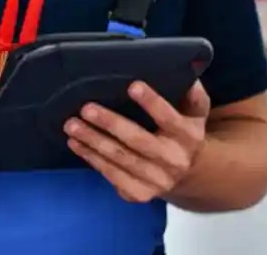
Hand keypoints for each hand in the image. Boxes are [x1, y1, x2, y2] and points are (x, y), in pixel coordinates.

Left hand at [64, 80, 210, 202]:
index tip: (132, 86)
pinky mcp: (139, 193)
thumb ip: (192, 94)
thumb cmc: (181, 131)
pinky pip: (111, 175)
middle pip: (138, 141)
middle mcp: (174, 161)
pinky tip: (76, 144)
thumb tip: (184, 73)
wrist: (186, 173)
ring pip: (120, 159)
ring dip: (92, 141)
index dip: (152, 103)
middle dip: (110, 124)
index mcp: (188, 136)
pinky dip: (91, 158)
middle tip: (86, 109)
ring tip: (71, 125)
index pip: (169, 118)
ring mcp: (156, 180)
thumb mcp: (194, 112)